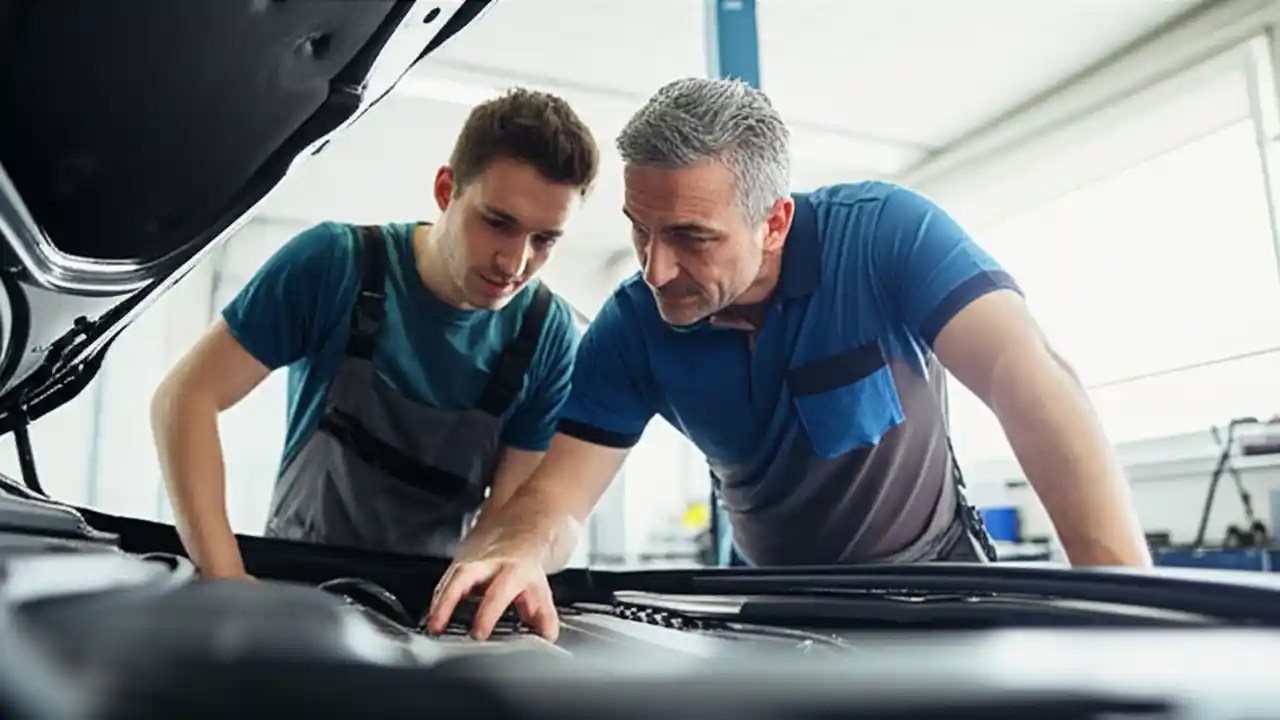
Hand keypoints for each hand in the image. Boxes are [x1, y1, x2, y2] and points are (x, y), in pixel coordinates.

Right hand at [425, 553, 558, 641]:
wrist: (515, 532)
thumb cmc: (524, 566)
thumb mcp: (539, 588)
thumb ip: (544, 615)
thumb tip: (546, 635)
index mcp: (512, 569)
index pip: (498, 592)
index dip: (487, 613)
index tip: (478, 633)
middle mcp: (488, 564)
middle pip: (462, 578)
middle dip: (447, 602)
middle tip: (437, 626)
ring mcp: (470, 563)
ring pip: (449, 578)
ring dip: (438, 603)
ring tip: (432, 627)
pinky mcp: (457, 566)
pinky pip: (444, 582)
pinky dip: (437, 600)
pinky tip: (434, 617)